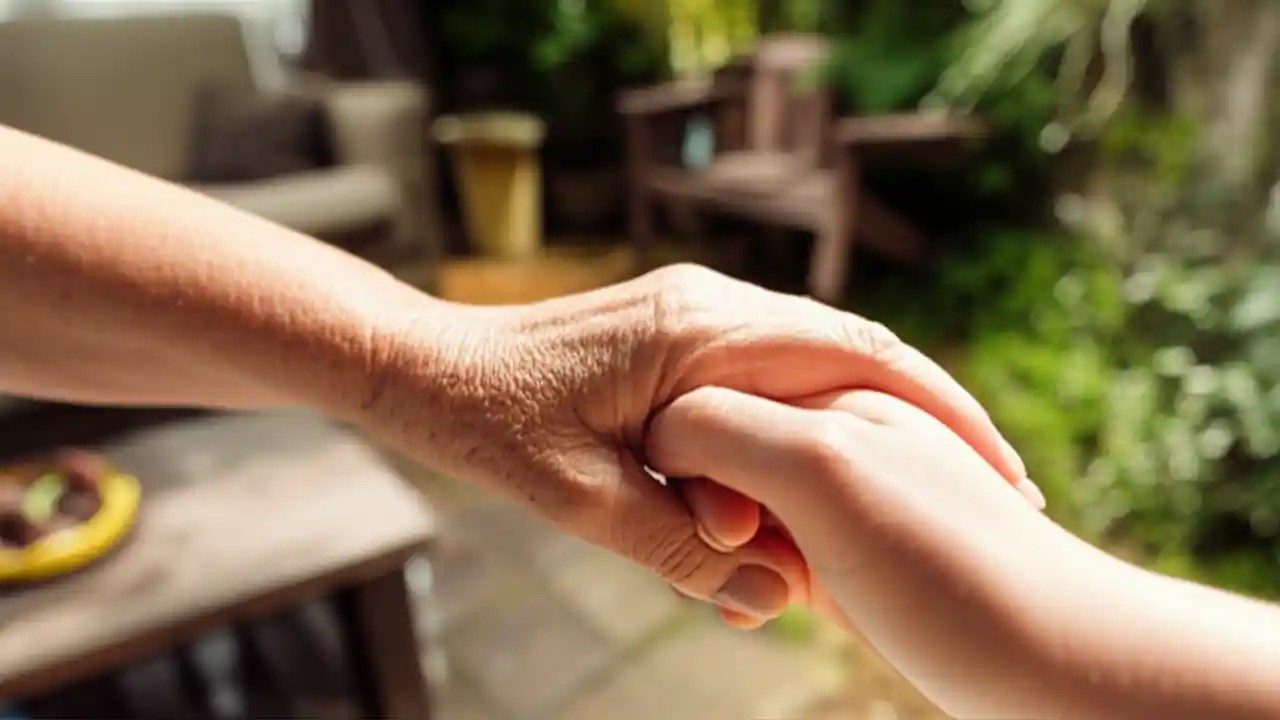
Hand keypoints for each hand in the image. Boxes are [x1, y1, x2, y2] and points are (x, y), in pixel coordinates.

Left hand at [359, 265, 1034, 621]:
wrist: (421, 363)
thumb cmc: (487, 424)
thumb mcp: (578, 500)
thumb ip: (676, 547)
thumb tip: (771, 600)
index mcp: (700, 333)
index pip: (854, 360)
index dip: (938, 413)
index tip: (1000, 472)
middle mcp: (712, 303)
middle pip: (861, 344)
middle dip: (936, 410)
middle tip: (1002, 482)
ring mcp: (699, 308)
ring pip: (826, 351)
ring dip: (887, 409)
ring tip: (947, 476)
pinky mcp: (682, 327)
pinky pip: (781, 361)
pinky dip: (829, 408)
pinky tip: (854, 461)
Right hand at [645, 387, 1076, 716]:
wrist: (1069, 668)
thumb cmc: (951, 569)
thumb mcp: (822, 468)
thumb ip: (727, 430)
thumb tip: (663, 433)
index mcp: (840, 388)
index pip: (722, 395)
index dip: (692, 450)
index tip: (710, 515)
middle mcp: (849, 430)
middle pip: (733, 452)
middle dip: (711, 505)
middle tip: (728, 556)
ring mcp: (856, 491)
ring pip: (754, 505)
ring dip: (732, 550)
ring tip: (756, 601)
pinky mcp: (863, 547)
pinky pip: (786, 548)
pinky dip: (764, 577)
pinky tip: (768, 609)